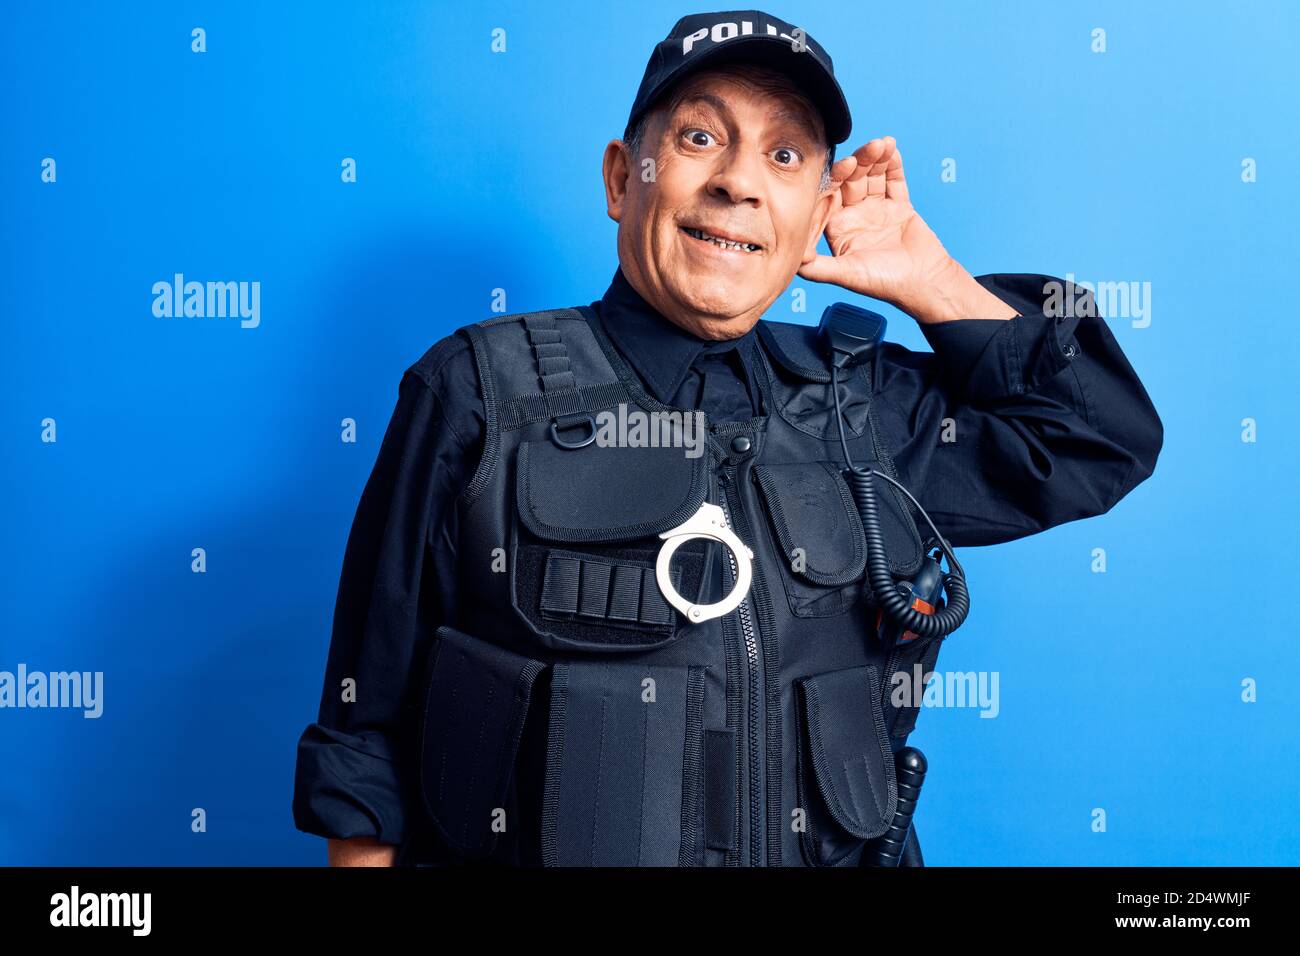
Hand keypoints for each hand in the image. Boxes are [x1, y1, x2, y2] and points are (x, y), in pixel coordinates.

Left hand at [799, 136, 1016, 323]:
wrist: (924, 283)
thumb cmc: (884, 284)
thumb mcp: (847, 275)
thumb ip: (818, 268)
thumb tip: (794, 258)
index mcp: (837, 229)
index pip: (830, 196)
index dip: (835, 179)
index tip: (844, 166)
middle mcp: (854, 216)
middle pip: (851, 181)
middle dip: (858, 163)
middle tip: (865, 151)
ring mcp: (877, 209)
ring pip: (872, 177)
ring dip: (876, 159)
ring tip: (883, 144)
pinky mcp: (899, 205)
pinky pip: (895, 180)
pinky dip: (894, 165)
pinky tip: (893, 150)